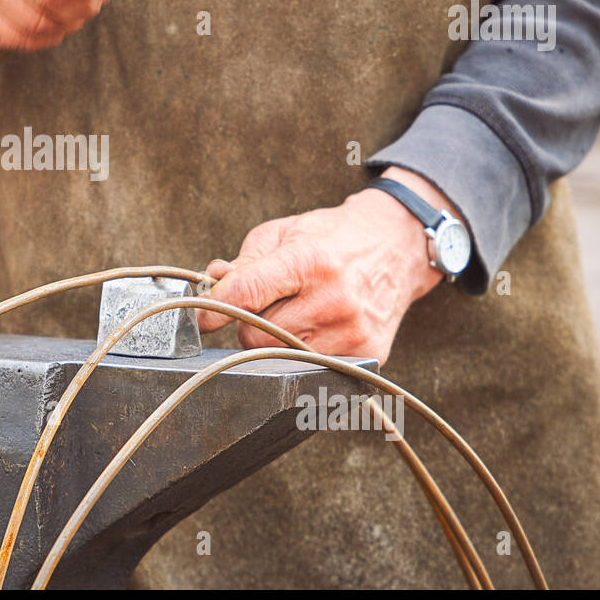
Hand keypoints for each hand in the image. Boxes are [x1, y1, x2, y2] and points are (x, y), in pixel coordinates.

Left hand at [197, 168, 461, 363]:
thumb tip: (213, 285)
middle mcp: (334, 299)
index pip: (246, 294)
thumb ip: (244, 261)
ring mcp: (353, 332)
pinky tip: (318, 326)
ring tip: (296, 312)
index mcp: (309, 261)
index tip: (202, 318)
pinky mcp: (368, 354)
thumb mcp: (284, 233)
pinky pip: (311, 366)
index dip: (215, 308)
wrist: (398, 246)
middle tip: (266, 305)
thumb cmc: (333, 237)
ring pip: (281, 356)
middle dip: (250, 323)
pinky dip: (303, 350)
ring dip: (276, 339)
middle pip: (257, 336)